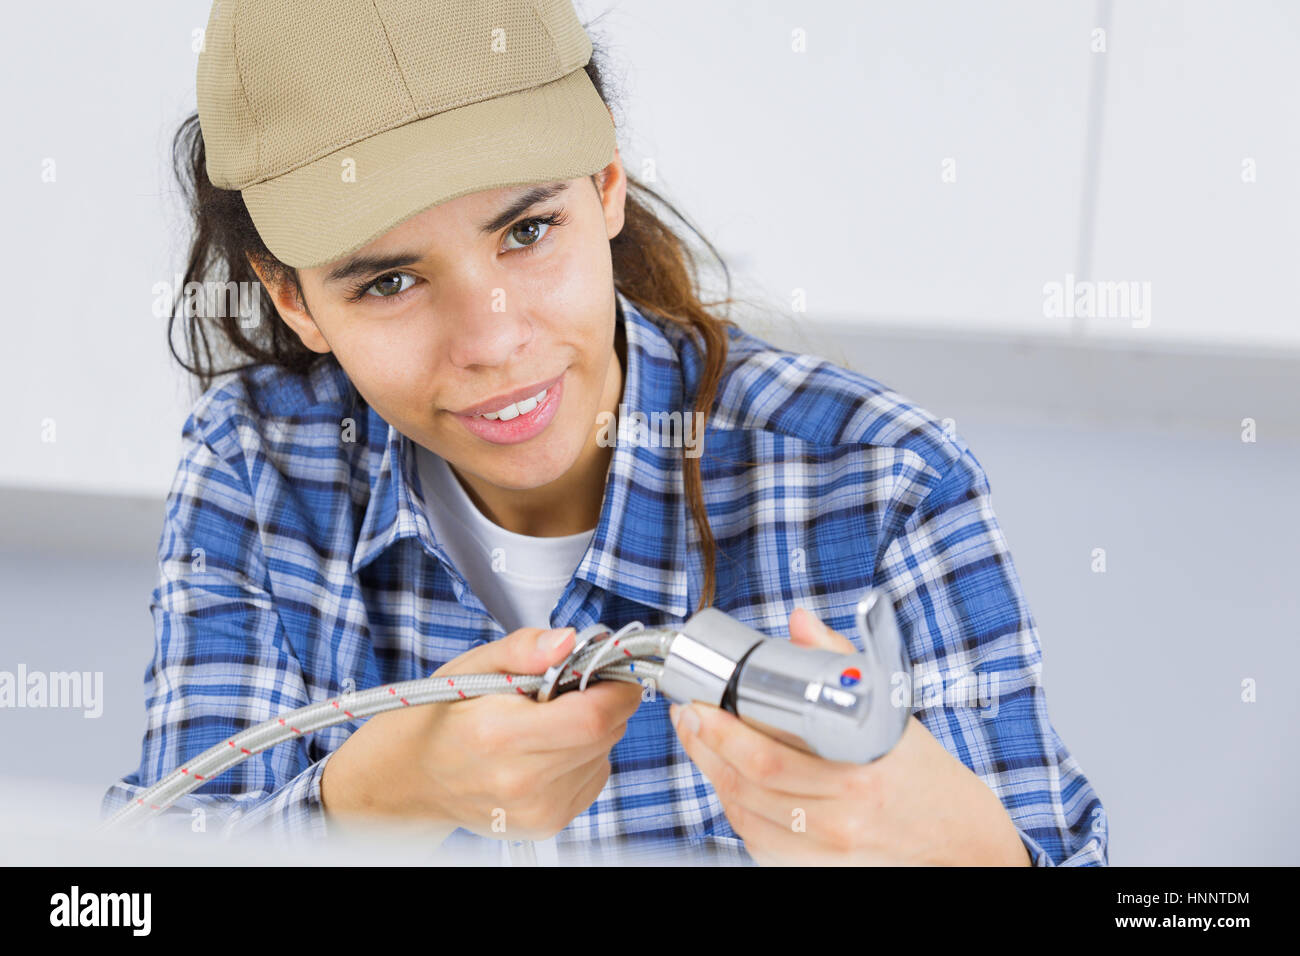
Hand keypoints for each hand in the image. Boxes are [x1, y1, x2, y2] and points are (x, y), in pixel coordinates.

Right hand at [321, 626, 643, 843]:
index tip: (610, 666)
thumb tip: (567, 641)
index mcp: (499, 734)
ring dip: (592, 729)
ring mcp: (536, 809)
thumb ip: (523, 649)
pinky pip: (593, 777)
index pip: (592, 717)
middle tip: (574, 684)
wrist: (411, 777)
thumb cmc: (440, 716)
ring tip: (548, 718)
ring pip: (604, 754)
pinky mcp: (546, 824)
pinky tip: (547, 747)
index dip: (615, 686)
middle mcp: (520, 781)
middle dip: (604, 700)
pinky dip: (583, 755)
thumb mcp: (471, 666)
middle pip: (605, 734)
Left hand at [668, 606, 1031, 865]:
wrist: (959, 840)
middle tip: (691, 717)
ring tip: (702, 743)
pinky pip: (760, 843)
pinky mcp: (820, 868)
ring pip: (746, 815)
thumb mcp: (891, 711)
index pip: (767, 756)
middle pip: (747, 785)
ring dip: (713, 777)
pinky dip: (738, 811)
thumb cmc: (925, 774)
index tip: (700, 704)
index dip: (722, 732)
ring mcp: (829, 851)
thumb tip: (801, 622)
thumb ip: (841, 662)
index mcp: (859, 774)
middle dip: (706, 746)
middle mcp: (842, 818)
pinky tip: (730, 783)